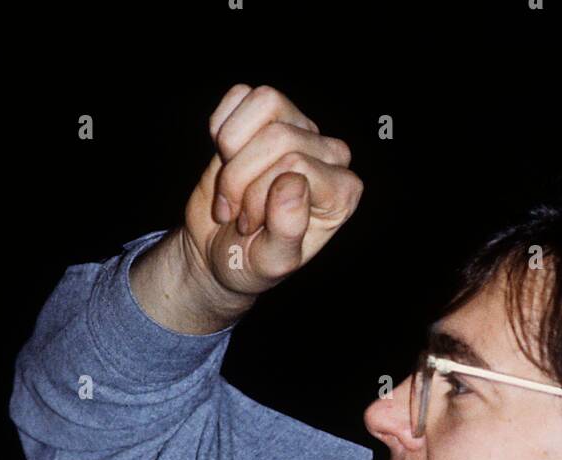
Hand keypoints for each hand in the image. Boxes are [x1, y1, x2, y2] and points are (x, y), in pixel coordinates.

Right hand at [184, 82, 363, 299]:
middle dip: (240, 178)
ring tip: (231, 184)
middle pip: (279, 136)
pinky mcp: (269, 113)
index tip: (250, 229)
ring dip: (231, 148)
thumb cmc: (251, 261)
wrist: (218, 250)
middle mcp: (330, 155)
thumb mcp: (272, 263)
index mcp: (342, 193)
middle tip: (236, 213)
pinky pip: (240, 95)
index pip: (296, 165)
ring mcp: (301, 128)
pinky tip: (224, 159)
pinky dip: (220, 128)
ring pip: (266, 102)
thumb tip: (293, 182)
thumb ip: (289, 231)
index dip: (259, 196)